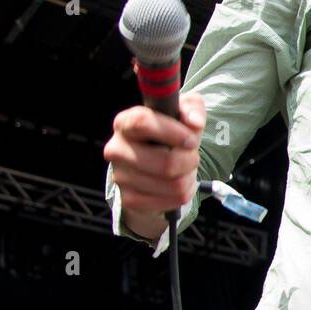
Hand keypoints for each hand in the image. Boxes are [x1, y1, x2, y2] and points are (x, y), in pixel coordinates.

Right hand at [103, 93, 205, 218]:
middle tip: (193, 157)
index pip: (142, 123)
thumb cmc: (169, 136)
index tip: (191, 140)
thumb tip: (194, 122)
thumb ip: (192, 109)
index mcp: (125, 122)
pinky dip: (185, 193)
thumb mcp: (182, 114)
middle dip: (189, 161)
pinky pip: (172, 200)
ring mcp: (121, 176)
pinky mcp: (130, 199)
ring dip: (189, 177)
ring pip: (173, 184)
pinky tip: (179, 185)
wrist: (155, 170)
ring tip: (186, 170)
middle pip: (165, 163)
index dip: (172, 132)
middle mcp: (117, 149)